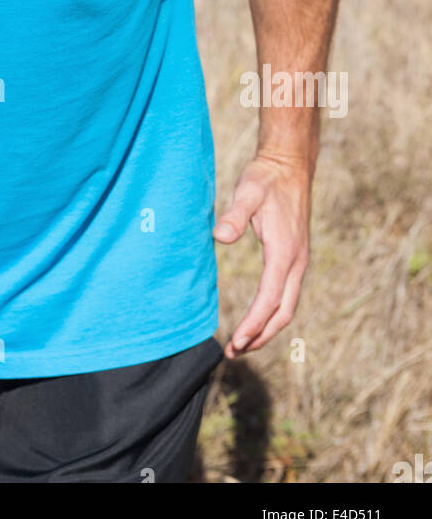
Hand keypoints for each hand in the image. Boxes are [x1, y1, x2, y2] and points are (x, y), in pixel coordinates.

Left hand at [213, 153, 311, 358]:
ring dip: (266, 329)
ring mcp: (299, 261)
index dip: (253, 324)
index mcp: (285, 252)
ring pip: (287, 307)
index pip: (269, 299)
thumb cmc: (266, 179)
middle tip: (234, 353)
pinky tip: (257, 319)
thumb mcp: (248, 191)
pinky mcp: (295, 258)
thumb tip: (220, 236)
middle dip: (260, 336)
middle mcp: (297, 262)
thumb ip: (234, 215)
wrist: (290, 165)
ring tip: (242, 345)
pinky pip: (286, 295)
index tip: (236, 341)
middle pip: (282, 313)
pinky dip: (272, 314)